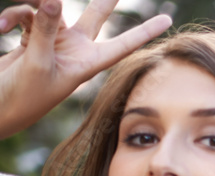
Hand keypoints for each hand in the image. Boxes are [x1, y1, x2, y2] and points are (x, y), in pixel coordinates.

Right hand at [0, 0, 170, 138]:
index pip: (123, 44)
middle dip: (106, 1)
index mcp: (87, 63)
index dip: (145, 32)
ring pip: (50, 9)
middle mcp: (74, 49)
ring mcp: (54, 42)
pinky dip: (12, 17)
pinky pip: (26, 15)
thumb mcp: (36, 63)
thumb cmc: (21, 96)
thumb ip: (45, 31)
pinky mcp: (32, 37)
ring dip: (28, 8)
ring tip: (6, 24)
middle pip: (95, 16)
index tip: (168, 19)